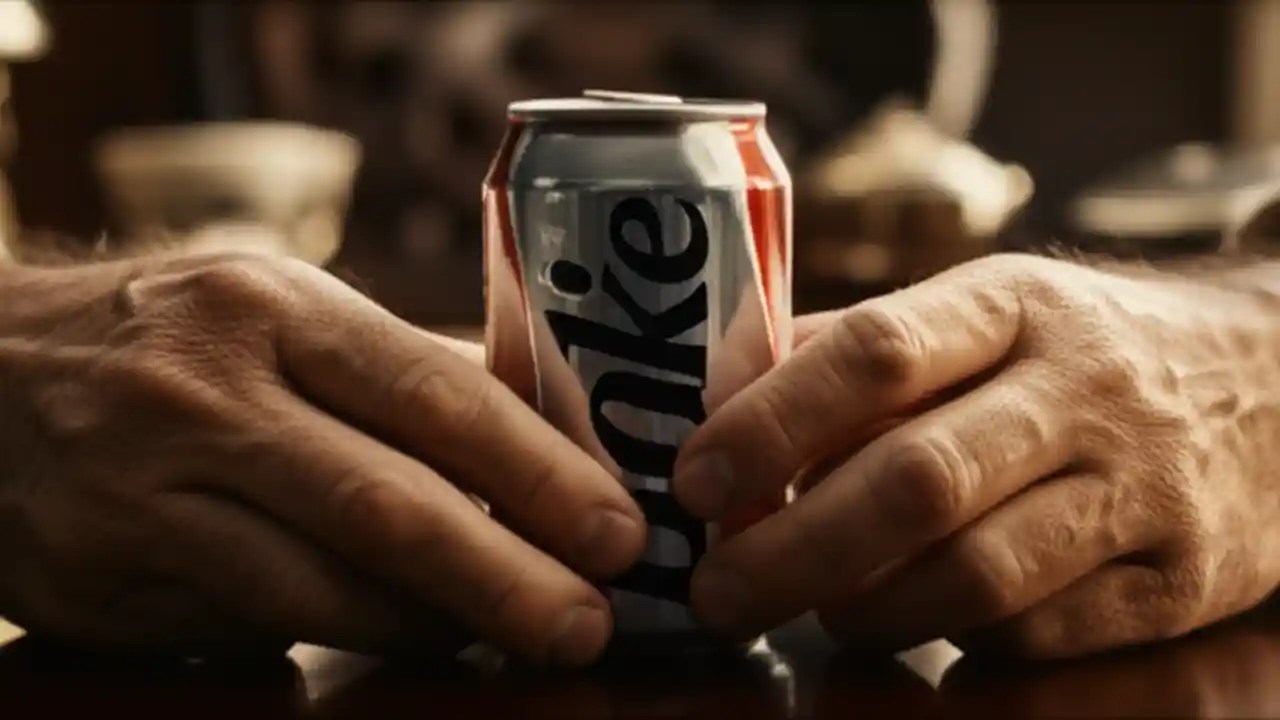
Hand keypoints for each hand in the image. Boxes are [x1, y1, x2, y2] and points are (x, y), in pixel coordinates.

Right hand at [0, 252, 644, 665]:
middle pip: (384, 504)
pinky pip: (250, 626)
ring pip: (319, 588)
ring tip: (516, 637)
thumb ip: (404, 369)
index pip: (434, 394)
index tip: (618, 530)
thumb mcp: (282, 310)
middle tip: (590, 623)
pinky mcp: (104, 576)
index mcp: (276, 308)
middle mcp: (207, 393)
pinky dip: (341, 640)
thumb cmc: (177, 336)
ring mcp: (145, 491)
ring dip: (433, 626)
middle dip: (505, 576)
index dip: (537, 471)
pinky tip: (404, 640)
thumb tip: (549, 430)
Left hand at [673, 253, 1279, 657]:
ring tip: (812, 611)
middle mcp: (1082, 388)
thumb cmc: (1074, 352)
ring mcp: (1140, 486)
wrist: (1274, 382)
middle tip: (714, 593)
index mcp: (1011, 303)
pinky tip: (918, 625)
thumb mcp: (980, 312)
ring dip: (867, 610)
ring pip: (977, 572)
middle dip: (792, 550)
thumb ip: (850, 348)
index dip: (771, 421)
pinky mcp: (1180, 578)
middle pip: (917, 479)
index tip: (694, 480)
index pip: (877, 351)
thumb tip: (717, 397)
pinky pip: (1042, 634)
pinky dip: (956, 641)